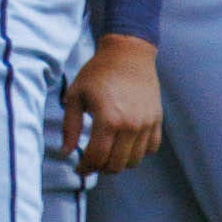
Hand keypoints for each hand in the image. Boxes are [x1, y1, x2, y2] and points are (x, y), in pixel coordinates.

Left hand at [61, 33, 161, 174]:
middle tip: (92, 162)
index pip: (97, 157)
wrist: (128, 54)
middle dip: (100, 168)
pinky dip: (138, 152)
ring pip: (134, 161)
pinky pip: (151, 148)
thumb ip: (69, 127)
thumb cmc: (98, 72)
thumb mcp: (76, 95)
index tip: (78, 167)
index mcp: (108, 119)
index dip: (85, 167)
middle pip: (116, 164)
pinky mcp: (157, 120)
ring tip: (108, 154)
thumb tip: (65, 153)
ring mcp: (146, 124)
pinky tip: (126, 144)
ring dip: (119, 162)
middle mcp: (130, 125)